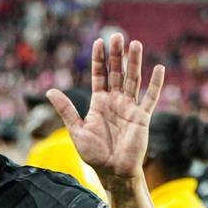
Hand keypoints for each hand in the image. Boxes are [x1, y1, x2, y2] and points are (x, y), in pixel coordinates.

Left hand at [46, 33, 164, 188]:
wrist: (113, 172)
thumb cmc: (95, 154)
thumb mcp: (76, 130)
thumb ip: (66, 110)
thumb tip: (50, 91)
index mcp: (100, 103)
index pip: (100, 75)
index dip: (99, 59)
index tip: (98, 42)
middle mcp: (115, 102)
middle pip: (116, 73)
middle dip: (116, 55)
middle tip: (116, 35)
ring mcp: (130, 108)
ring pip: (133, 80)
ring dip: (134, 62)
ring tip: (134, 44)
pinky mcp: (141, 117)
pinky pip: (150, 98)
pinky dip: (155, 84)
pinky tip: (158, 68)